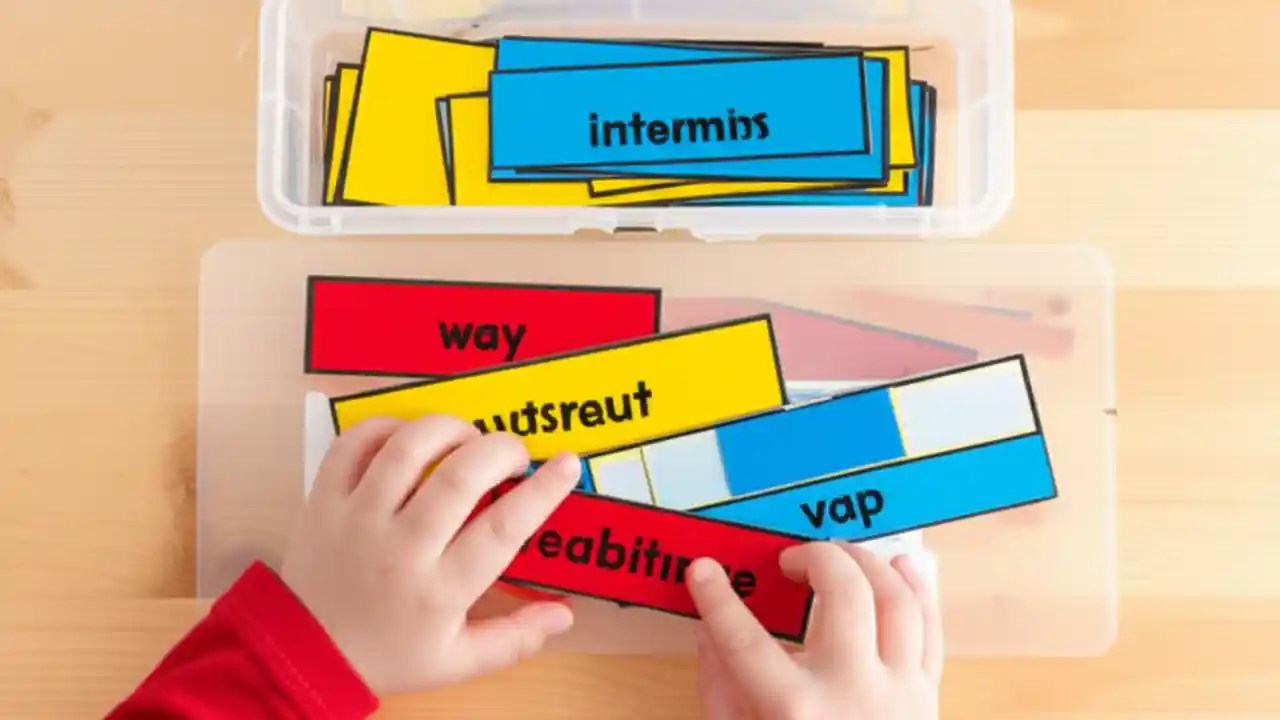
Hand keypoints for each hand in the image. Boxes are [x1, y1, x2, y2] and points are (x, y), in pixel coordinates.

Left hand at [281, 415, 580, 695]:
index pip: (502, 530)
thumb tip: (566, 615)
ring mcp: (357, 519)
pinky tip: (411, 437)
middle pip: (458, 478)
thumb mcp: (457, 662)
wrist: (304, 655)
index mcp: (440, 591)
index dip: (542, 491)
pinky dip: (388, 426)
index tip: (568, 464)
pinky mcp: (323, 500)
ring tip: (466, 437)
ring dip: (448, 428)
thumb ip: (515, 639)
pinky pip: (355, 443)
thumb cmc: (389, 655)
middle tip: (513, 453)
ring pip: (406, 449)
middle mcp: (400, 549)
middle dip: (499, 449)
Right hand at [687, 543, 940, 719]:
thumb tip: (711, 632)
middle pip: (843, 594)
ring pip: (897, 598)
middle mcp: (853, 693)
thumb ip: (722, 690)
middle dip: (814, 557)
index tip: (702, 569)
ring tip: (837, 555)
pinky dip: (918, 588)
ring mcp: (899, 692)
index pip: (745, 639)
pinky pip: (931, 627)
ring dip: (866, 562)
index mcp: (796, 711)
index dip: (718, 598)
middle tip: (788, 560)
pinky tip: (900, 565)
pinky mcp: (928, 696)